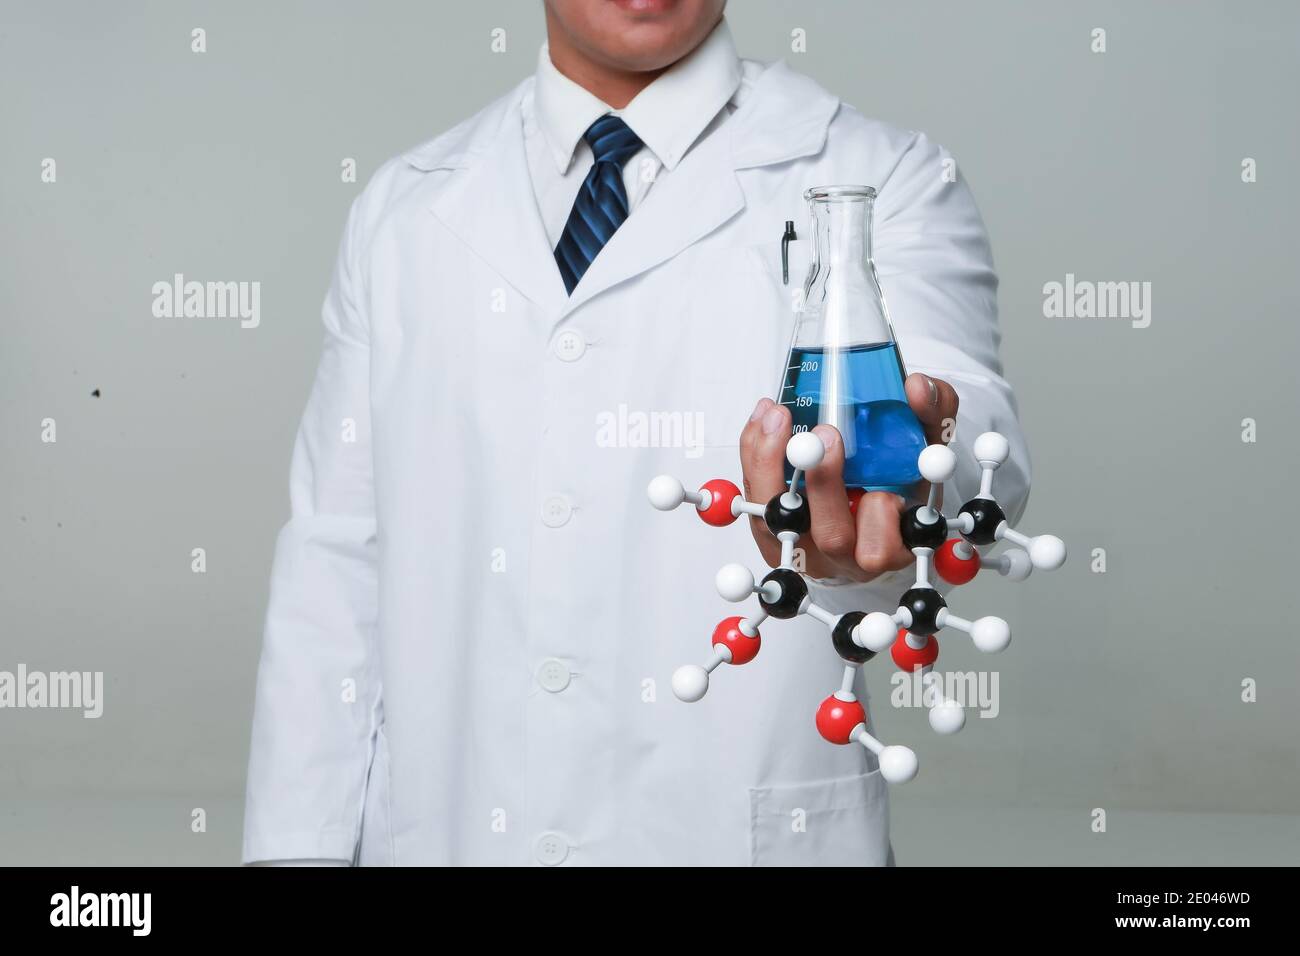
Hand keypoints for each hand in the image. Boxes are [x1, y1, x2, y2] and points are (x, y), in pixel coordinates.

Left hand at [739, 373, 959, 582]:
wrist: (860, 500)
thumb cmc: (896, 480)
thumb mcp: (926, 450)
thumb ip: (934, 416)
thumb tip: (919, 387)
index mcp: (891, 546)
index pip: (883, 548)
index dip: (879, 515)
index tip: (878, 481)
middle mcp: (843, 557)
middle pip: (830, 535)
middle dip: (826, 484)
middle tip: (826, 433)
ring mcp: (801, 548)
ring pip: (778, 520)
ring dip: (773, 464)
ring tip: (779, 416)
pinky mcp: (768, 533)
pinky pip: (752, 500)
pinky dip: (755, 455)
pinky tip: (765, 420)